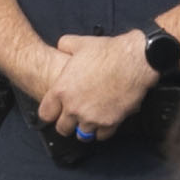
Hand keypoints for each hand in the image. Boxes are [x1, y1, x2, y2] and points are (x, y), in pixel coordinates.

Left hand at [35, 29, 160, 137]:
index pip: (45, 114)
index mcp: (62, 90)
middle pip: (62, 128)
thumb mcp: (79, 43)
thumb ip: (65, 46)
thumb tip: (61, 46)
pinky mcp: (110, 122)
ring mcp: (92, 117)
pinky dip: (102, 131)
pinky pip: (101, 136)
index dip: (51, 113)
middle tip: (73, 118)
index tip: (56, 112)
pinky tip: (104, 121)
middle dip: (67, 124)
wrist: (134, 60)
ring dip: (85, 128)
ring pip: (82, 135)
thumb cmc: (108, 52)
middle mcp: (74, 107)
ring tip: (90, 120)